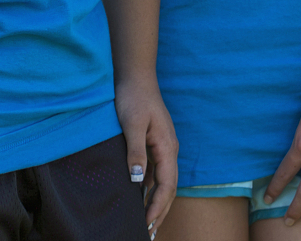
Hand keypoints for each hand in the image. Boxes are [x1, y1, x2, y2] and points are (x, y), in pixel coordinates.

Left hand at [116, 75, 177, 235]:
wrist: (136, 76)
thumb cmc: (133, 97)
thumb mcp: (131, 124)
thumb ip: (135, 152)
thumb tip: (137, 181)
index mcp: (167, 147)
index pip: (167, 185)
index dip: (158, 207)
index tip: (148, 224)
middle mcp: (169, 150)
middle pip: (169, 188)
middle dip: (161, 211)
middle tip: (149, 232)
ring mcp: (163, 147)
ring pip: (163, 181)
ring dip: (156, 201)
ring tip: (146, 221)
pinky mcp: (155, 144)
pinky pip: (156, 172)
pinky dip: (150, 188)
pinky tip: (140, 197)